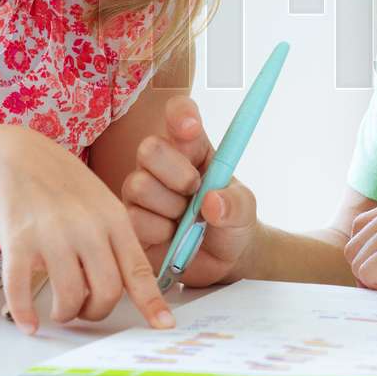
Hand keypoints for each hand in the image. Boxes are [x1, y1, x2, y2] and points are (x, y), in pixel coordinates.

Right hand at [0, 125, 172, 333]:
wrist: (14, 156)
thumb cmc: (61, 185)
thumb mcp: (100, 203)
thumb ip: (116, 240)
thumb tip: (132, 286)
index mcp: (113, 218)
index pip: (139, 269)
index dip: (152, 302)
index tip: (162, 326)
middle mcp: (86, 227)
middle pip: (107, 291)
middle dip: (97, 311)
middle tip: (86, 310)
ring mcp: (52, 234)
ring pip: (69, 296)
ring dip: (65, 314)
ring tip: (60, 311)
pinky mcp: (18, 241)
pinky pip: (22, 290)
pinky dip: (25, 314)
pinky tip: (28, 322)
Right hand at [121, 96, 259, 287]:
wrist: (223, 261)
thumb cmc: (231, 222)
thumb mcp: (244, 210)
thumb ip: (236, 203)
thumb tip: (213, 202)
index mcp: (192, 148)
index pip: (179, 114)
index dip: (180, 114)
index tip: (191, 128)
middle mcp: (161, 164)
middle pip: (149, 148)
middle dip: (175, 173)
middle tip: (194, 190)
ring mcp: (142, 191)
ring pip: (139, 185)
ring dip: (170, 208)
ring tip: (185, 221)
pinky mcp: (131, 220)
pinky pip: (134, 218)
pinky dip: (159, 231)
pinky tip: (171, 237)